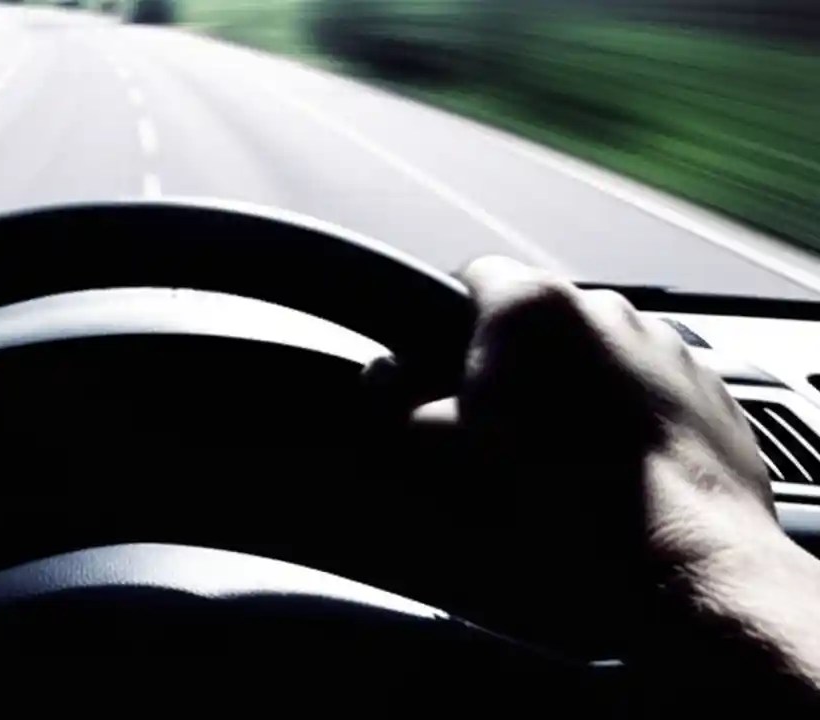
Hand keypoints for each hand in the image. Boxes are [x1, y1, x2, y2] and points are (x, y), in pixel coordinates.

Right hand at [451, 257, 819, 704]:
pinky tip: (618, 460)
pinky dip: (631, 407)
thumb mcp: (458, 451)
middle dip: (518, 355)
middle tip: (499, 417)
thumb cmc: (562, 495)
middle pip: (540, 314)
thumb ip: (412, 405)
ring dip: (576, 379)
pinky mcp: (706, 386)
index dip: (451, 317)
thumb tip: (382, 383)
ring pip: (600, 345)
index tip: (444, 357)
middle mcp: (603, 308)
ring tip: (564, 446)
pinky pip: (652, 381)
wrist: (682, 549)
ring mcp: (664, 343)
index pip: (474, 276)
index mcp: (533, 308)